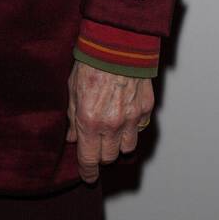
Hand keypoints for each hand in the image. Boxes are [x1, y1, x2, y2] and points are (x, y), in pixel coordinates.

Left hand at [66, 60, 153, 182]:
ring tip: (112, 133)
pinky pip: (140, 129)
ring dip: (118, 144)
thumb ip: (72, 117)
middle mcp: (112, 125)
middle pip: (109, 157)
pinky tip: (125, 116)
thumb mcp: (72, 89)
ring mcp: (131, 118)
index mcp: (90, 122)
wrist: (117, 42)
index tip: (88, 177)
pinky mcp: (146, 108)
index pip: (89, 160)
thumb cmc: (92, 62)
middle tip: (96, 145)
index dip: (88, 172)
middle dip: (101, 154)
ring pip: (127, 148)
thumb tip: (73, 137)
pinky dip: (132, 128)